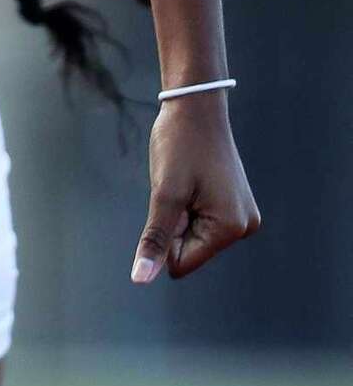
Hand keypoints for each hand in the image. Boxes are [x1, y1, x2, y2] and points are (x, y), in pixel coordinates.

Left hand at [131, 96, 259, 283]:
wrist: (195, 106)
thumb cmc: (179, 145)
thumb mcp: (164, 194)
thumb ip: (156, 240)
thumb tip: (141, 279)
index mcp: (231, 228)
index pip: (182, 263)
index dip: (166, 236)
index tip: (174, 199)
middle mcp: (244, 227)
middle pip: (189, 251)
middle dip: (175, 224)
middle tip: (180, 187)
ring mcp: (241, 215)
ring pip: (192, 236)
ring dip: (181, 213)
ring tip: (188, 181)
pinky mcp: (233, 204)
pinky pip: (200, 221)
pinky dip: (188, 204)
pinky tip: (193, 179)